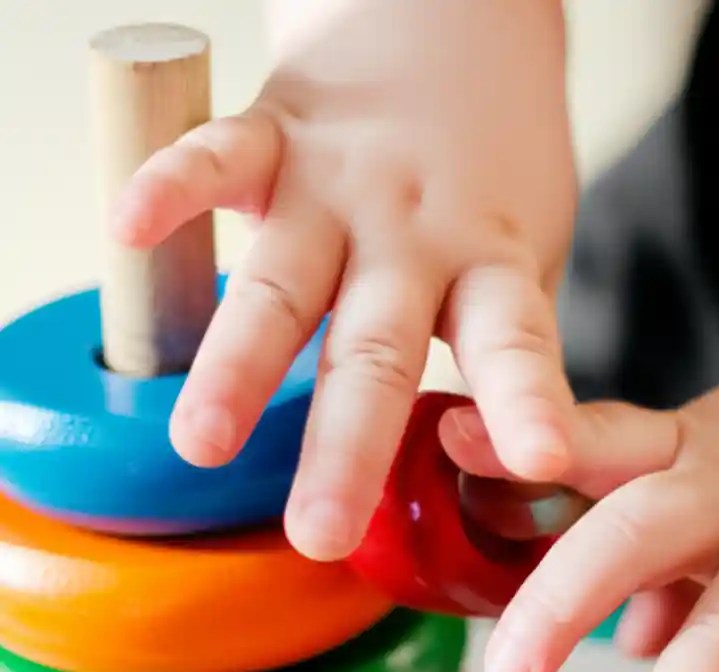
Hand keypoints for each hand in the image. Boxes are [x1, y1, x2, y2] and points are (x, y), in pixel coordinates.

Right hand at [112, 0, 577, 559]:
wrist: (458, 29)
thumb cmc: (492, 169)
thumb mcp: (528, 255)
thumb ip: (510, 345)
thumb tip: (519, 457)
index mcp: (489, 264)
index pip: (516, 342)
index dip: (530, 402)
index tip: (542, 461)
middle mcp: (414, 235)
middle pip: (376, 348)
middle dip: (345, 444)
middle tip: (318, 530)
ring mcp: (341, 187)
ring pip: (285, 281)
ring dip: (240, 362)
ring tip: (202, 441)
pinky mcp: (278, 136)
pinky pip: (219, 158)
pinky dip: (174, 187)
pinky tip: (133, 225)